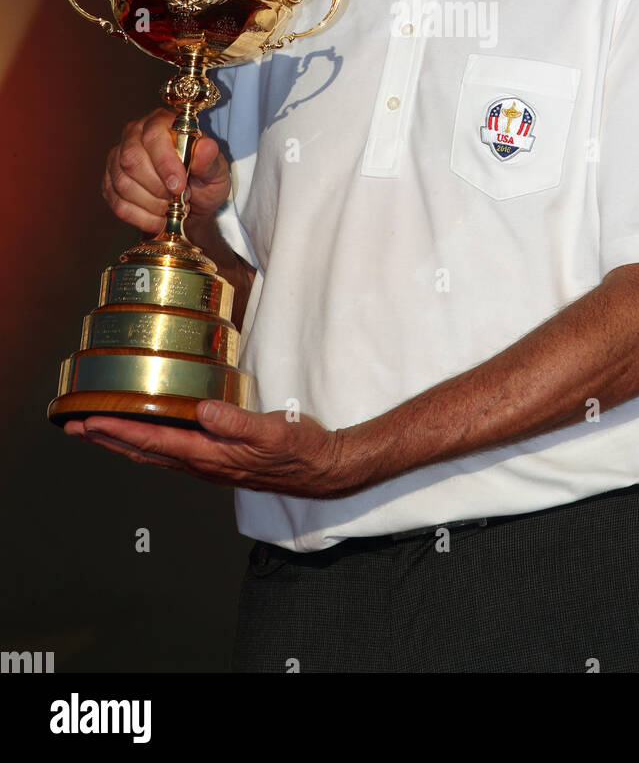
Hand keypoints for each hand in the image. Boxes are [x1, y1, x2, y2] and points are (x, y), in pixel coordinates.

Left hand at [63, 402, 351, 499]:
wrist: (322, 470)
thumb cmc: (300, 449)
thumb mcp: (274, 430)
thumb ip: (238, 422)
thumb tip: (204, 412)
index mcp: (211, 455)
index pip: (155, 441)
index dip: (120, 431)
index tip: (91, 421)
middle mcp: (203, 464)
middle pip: (145, 451)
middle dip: (108, 439)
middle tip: (74, 427)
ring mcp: (210, 465)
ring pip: (155, 454)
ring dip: (123, 443)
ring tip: (97, 431)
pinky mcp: (218, 460)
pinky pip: (172, 453)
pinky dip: (148, 444)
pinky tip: (146, 436)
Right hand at [102, 107, 230, 233]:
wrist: (192, 206)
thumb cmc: (204, 181)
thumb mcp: (216, 171)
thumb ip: (210, 160)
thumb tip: (206, 147)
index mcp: (162, 122)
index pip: (154, 136)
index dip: (165, 163)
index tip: (179, 186)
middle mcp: (134, 135)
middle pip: (132, 159)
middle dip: (157, 187)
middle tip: (178, 199)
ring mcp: (117, 159)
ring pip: (123, 183)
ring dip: (151, 203)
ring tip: (172, 208)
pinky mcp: (109, 184)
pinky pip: (118, 204)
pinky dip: (141, 217)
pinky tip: (158, 218)